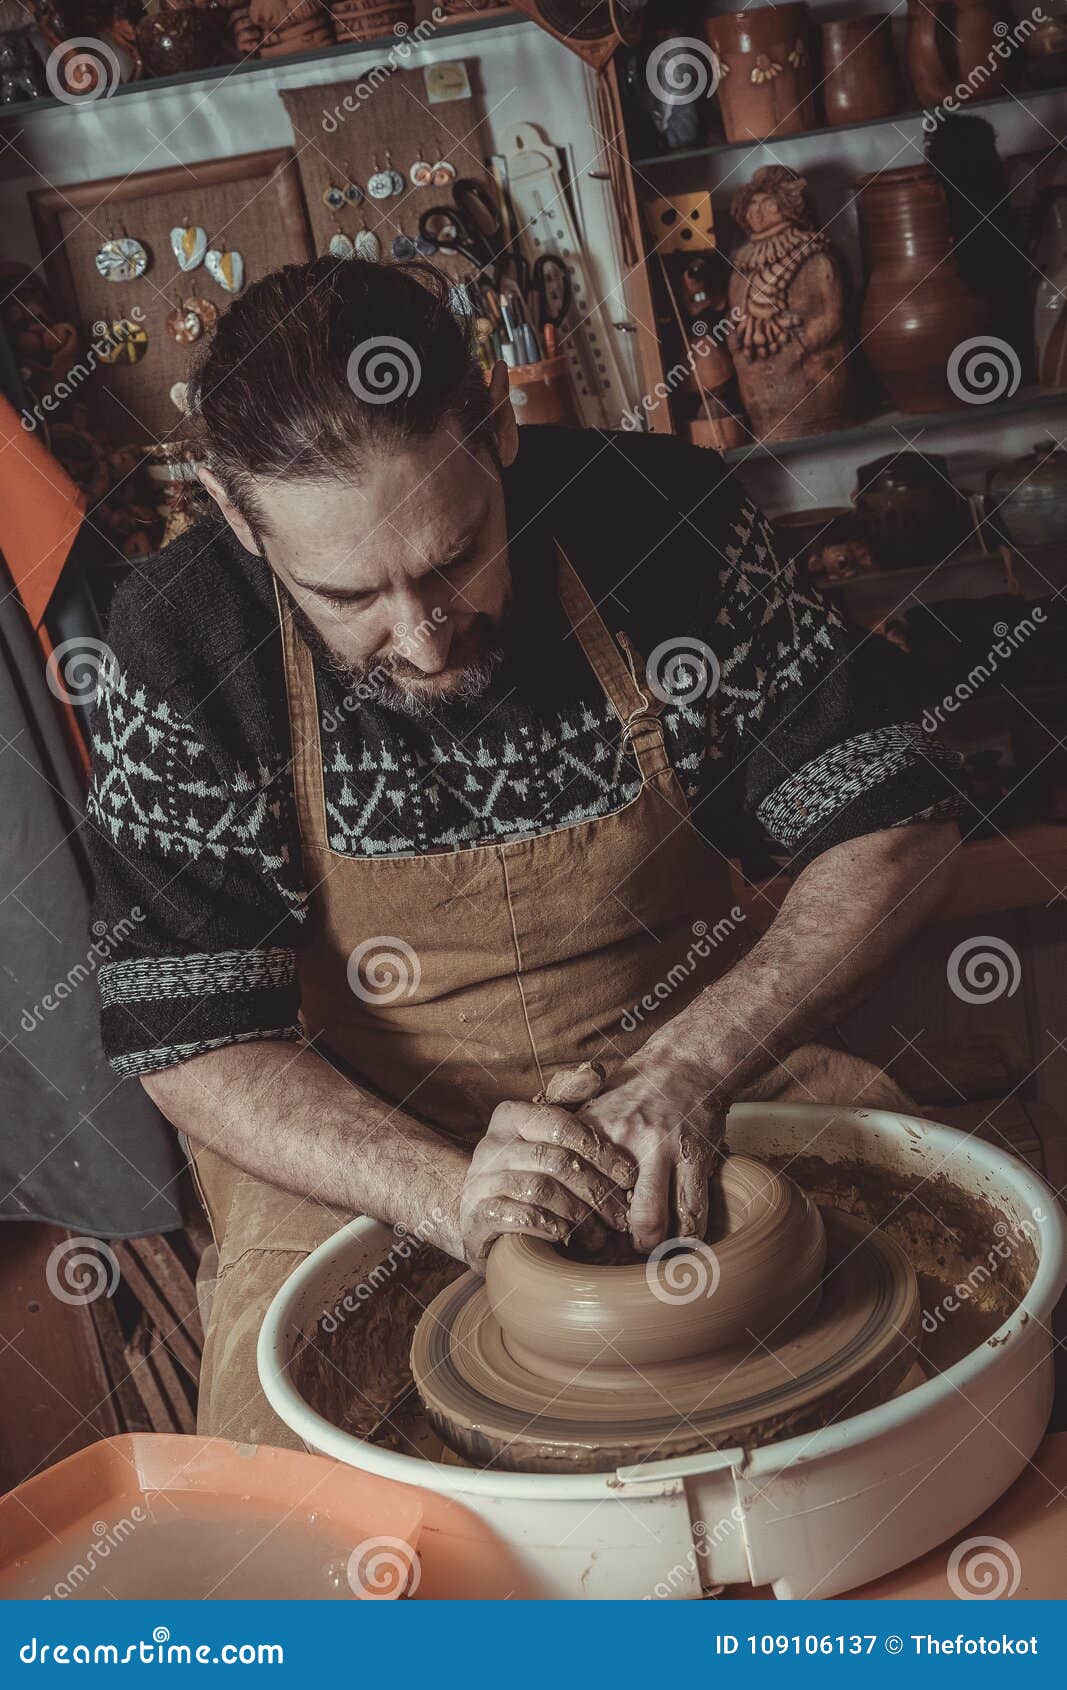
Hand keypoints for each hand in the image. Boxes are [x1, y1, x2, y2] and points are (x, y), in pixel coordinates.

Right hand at [459, 1097, 636, 1269]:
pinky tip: (566, 1235)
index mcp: (510, 1117)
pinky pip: (518, 1217)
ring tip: (600, 1233)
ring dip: (577, 1213)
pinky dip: (548, 1226)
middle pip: (554, 1160)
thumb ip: (569, 1105)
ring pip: (539, 1190)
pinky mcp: (475, 1215)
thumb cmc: (525, 1172)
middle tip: (621, 1214)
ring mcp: (480, 1180)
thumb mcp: (544, 1136)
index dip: (599, 1151)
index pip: (561, 1124)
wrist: (479, 1216)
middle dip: (595, 1189)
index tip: (628, 1176)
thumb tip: (596, 1071)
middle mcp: (491, 1145)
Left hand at [580, 1049, 726, 1253]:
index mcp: (595, 1129)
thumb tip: (546, 1178)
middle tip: (615, 1251)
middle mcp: (627, 1139)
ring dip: (651, 1243)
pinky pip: (692, 1210)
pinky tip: (682, 1241)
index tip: (580, 1237)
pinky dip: (688, 1234)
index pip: (576, 1188)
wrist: (687, 1063)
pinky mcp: (696, 1156)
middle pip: (611, 1211)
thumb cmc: (637, 1090)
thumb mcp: (594, 1104)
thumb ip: (571, 1138)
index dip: (578, 1222)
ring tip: (649, 1248)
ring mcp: (664, 1149)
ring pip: (653, 1219)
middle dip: (612, 1242)